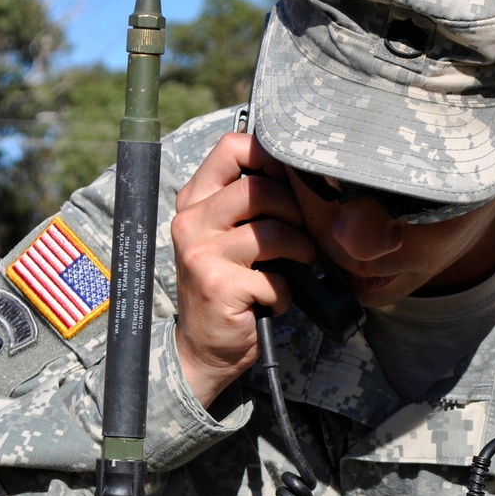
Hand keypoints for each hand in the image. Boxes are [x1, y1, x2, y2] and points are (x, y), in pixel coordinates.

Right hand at [171, 132, 315, 407]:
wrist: (205, 349)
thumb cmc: (231, 286)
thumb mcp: (232, 237)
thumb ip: (253, 203)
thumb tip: (303, 172)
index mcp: (195, 200)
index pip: (232, 147)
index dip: (272, 156)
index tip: (293, 180)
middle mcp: (191, 222)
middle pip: (260, 189)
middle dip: (296, 213)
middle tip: (303, 237)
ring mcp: (201, 254)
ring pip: (272, 232)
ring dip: (300, 252)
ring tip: (298, 266)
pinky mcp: (218, 286)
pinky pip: (275, 278)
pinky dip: (286, 293)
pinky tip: (274, 299)